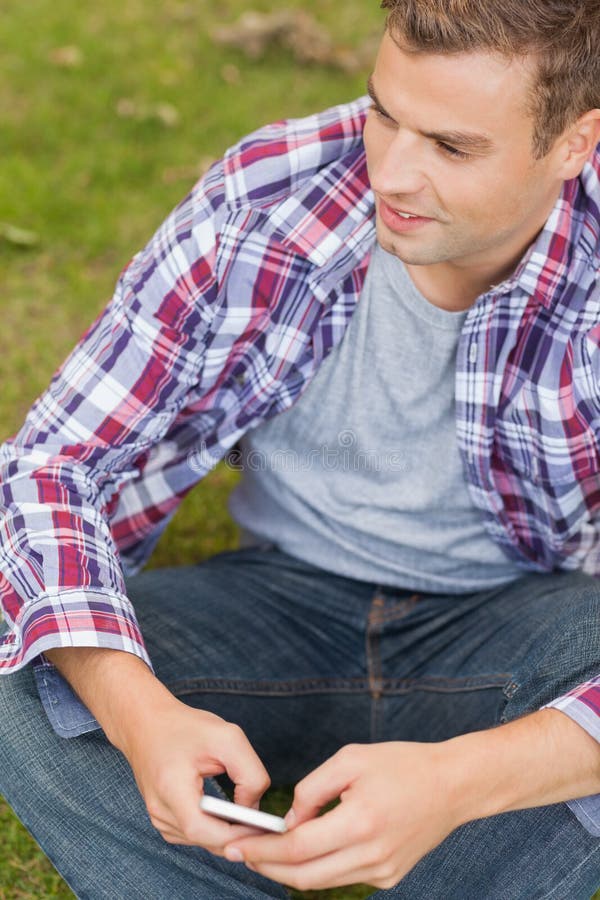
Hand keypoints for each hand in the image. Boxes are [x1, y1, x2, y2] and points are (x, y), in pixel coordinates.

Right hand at [122, 697, 271, 855]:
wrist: (145, 723)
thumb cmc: (185, 727)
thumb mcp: (228, 738)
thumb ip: (249, 774)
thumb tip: (252, 808)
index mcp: (171, 789)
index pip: (204, 830)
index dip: (236, 835)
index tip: (264, 829)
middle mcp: (159, 811)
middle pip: (206, 840)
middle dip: (238, 837)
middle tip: (268, 827)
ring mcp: (158, 818)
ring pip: (202, 841)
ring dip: (227, 834)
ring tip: (253, 820)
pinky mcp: (162, 818)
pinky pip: (194, 834)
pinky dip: (214, 829)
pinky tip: (229, 815)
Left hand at [224, 741, 462, 891]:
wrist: (452, 786)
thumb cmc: (401, 765)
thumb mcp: (351, 760)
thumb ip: (312, 789)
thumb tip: (289, 820)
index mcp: (359, 822)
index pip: (297, 848)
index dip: (262, 850)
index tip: (236, 845)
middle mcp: (371, 855)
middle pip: (304, 875)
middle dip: (267, 867)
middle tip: (241, 853)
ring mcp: (382, 871)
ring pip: (322, 882)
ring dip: (289, 872)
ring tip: (265, 854)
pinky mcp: (389, 876)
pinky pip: (344, 877)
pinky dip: (319, 868)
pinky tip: (306, 852)